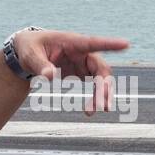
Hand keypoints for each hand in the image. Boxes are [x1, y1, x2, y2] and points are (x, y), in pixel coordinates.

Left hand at [13, 28, 128, 114]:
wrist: (27, 52)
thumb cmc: (29, 48)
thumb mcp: (30, 55)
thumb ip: (40, 65)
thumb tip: (50, 77)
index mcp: (72, 42)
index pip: (93, 43)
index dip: (110, 44)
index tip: (126, 44)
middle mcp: (82, 52)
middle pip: (101, 68)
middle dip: (104, 87)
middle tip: (102, 106)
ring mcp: (84, 62)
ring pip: (101, 79)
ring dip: (101, 95)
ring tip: (92, 112)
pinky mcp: (82, 72)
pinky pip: (95, 85)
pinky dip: (95, 97)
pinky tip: (90, 110)